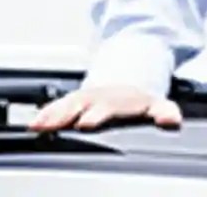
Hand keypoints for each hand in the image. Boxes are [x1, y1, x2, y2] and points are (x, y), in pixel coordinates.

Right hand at [27, 84, 181, 131]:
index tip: (86, 123)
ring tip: (36, 125)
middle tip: (50, 125)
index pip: (106, 108)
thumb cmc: (138, 101)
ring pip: (65, 104)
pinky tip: (34, 124)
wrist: (127, 82)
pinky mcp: (72, 102)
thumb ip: (166, 112)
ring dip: (50, 115)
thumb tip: (172, 119)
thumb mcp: (156, 105)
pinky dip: (45, 114)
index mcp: (117, 101)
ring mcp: (83, 99)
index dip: (97, 115)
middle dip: (65, 114)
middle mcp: (97, 98)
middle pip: (79, 105)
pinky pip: (56, 106)